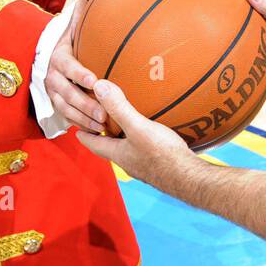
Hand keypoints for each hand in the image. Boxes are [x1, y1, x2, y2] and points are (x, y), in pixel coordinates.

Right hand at [43, 0, 109, 133]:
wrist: (52, 56)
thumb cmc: (72, 38)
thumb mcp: (77, 21)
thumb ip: (87, 2)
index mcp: (59, 56)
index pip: (68, 66)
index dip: (79, 73)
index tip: (94, 80)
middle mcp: (52, 76)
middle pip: (66, 93)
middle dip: (84, 103)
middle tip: (104, 111)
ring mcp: (53, 92)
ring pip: (65, 108)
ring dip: (83, 117)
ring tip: (103, 124)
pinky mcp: (57, 105)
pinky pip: (66, 118)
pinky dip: (80, 125)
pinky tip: (97, 131)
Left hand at [75, 79, 193, 186]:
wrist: (189, 177)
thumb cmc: (162, 156)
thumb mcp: (138, 127)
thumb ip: (119, 108)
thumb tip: (99, 87)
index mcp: (117, 153)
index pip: (92, 142)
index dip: (83, 132)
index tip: (76, 122)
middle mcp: (127, 160)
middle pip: (108, 145)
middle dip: (103, 131)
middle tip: (100, 115)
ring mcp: (143, 163)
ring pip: (126, 146)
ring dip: (123, 134)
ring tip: (126, 118)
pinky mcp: (158, 163)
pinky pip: (145, 146)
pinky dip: (142, 136)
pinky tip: (154, 128)